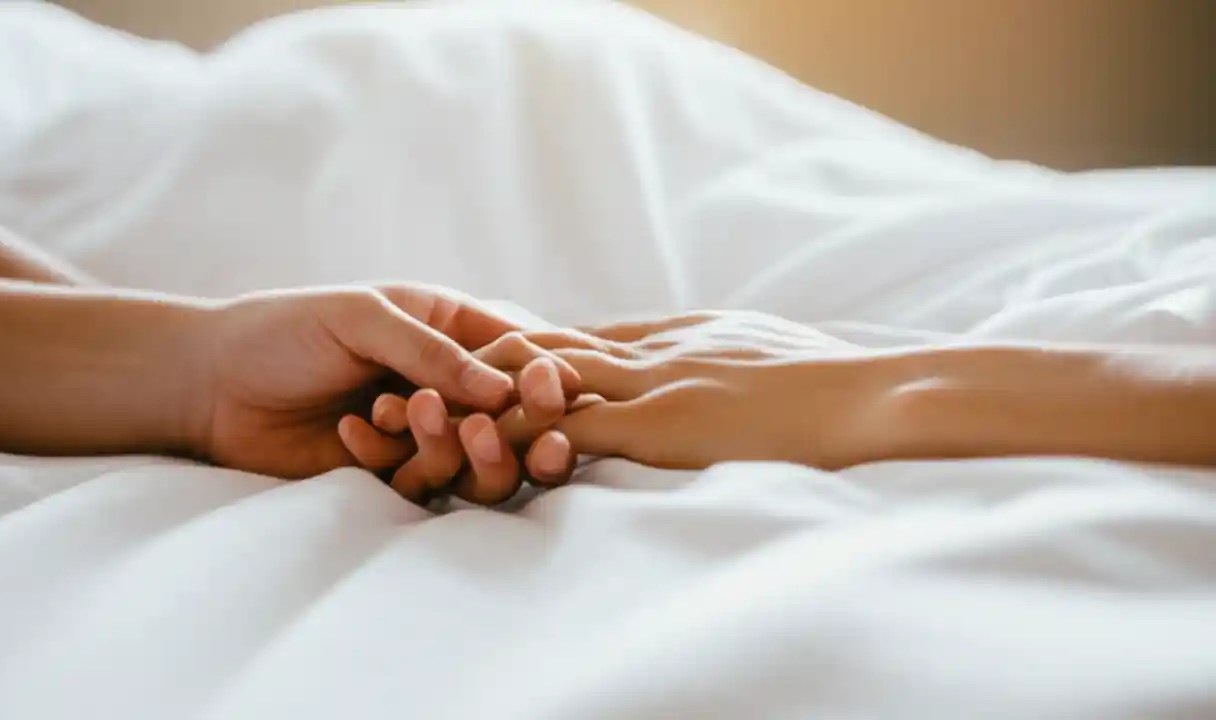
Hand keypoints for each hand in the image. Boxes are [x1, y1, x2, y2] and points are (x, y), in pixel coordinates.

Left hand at [197, 283, 574, 478]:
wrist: (211, 383)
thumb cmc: (287, 329)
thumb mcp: (363, 318)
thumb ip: (434, 353)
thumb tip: (507, 392)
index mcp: (452, 328)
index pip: (523, 354)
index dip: (546, 376)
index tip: (551, 390)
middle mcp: (447, 384)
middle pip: (516, 421)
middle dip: (516, 432)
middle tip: (487, 430)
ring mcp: (422, 432)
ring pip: (478, 463)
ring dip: (451, 448)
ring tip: (407, 418)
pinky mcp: (390, 473)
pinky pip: (421, 485)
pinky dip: (391, 460)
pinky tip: (348, 432)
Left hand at [343, 312, 880, 502]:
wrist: (869, 394)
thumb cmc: (827, 381)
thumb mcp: (758, 354)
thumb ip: (716, 358)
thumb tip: (706, 365)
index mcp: (668, 334)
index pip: (574, 335)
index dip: (517, 347)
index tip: (470, 360)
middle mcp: (646, 348)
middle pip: (538, 344)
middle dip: (473, 363)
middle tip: (413, 375)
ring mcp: (650, 382)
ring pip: (540, 380)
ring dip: (476, 395)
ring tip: (417, 409)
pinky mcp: (659, 422)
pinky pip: (572, 427)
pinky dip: (520, 436)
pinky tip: (476, 451)